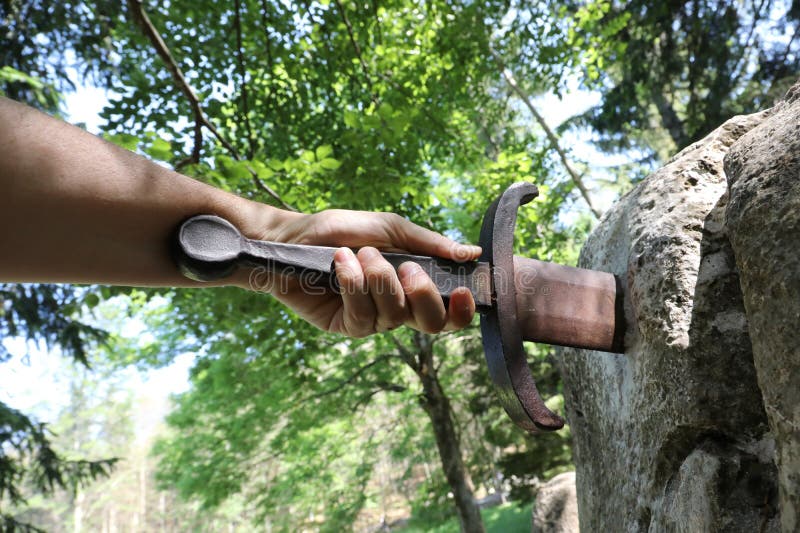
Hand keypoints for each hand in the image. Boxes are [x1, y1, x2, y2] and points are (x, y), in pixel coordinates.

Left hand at [244, 209, 480, 336]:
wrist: (294, 237)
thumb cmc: (341, 231)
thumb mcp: (390, 228)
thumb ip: (430, 243)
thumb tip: (472, 253)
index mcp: (412, 287)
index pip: (448, 312)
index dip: (462, 310)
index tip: (460, 290)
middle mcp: (397, 308)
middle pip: (431, 323)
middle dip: (422, 293)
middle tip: (406, 266)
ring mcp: (371, 320)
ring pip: (394, 315)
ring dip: (379, 277)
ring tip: (360, 252)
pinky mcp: (345, 326)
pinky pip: (362, 315)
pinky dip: (354, 283)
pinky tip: (341, 263)